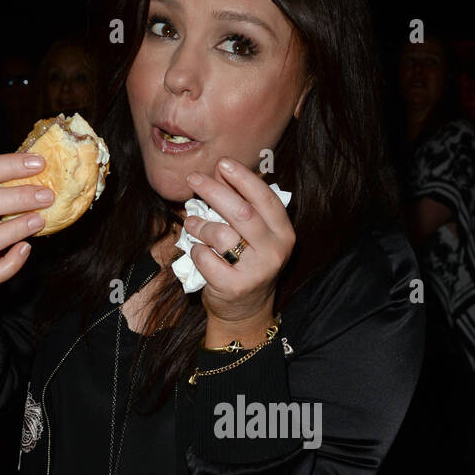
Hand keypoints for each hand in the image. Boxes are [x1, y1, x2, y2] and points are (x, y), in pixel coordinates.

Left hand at [181, 158, 293, 331]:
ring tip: (191, 223)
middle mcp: (274, 252)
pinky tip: (198, 251)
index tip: (222, 163)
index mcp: (283, 233)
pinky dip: (195, 250)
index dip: (243, 178)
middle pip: (241, 212)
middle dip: (214, 191)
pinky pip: (205, 257)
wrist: (247, 310)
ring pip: (220, 234)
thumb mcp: (255, 236)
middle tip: (194, 179)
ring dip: (199, 225)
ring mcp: (255, 271)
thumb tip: (219, 173)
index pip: (265, 198)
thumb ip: (243, 206)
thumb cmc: (247, 263)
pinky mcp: (233, 287)